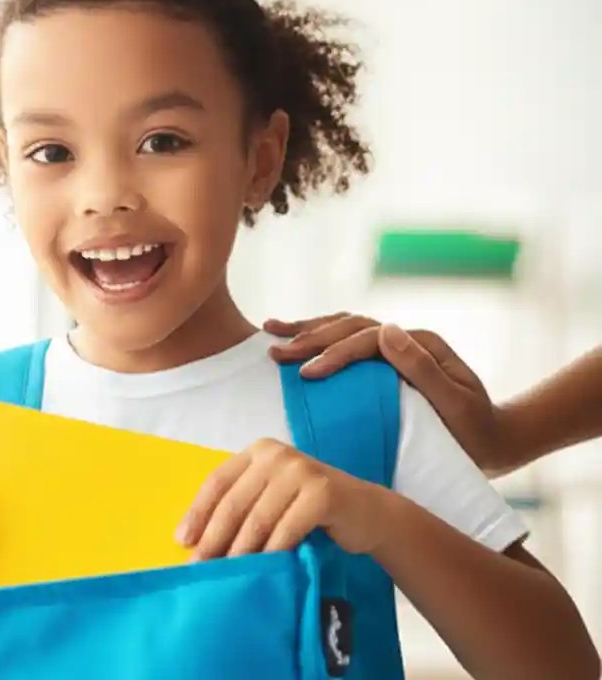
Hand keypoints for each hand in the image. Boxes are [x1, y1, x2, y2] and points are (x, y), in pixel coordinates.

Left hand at [176, 438, 390, 559]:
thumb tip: (194, 540)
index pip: (217, 482)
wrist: (366, 513)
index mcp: (257, 452)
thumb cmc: (308, 510)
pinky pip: (287, 529)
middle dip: (214, 539)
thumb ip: (241, 506)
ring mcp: (300, 471)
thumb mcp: (270, 499)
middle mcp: (276, 455)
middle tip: (201, 569)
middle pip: (234, 503)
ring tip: (229, 576)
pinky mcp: (323, 492)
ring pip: (258, 519)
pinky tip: (263, 571)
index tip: (182, 542)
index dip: (197, 513)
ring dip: (240, 552)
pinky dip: (272, 553)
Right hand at [265, 314, 509, 474]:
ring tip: (271, 332)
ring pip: (343, 328)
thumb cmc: (477, 432)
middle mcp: (406, 338)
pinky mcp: (384, 362)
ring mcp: (394, 347)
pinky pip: (346, 344)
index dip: (335, 353)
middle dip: (310, 337)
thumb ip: (422, 368)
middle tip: (275, 353)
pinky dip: (319, 340)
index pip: (368, 338)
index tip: (307, 373)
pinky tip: (295, 340)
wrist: (494, 440)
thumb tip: (385, 329)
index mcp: (421, 343)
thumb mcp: (456, 404)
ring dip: (307, 330)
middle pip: (350, 326)